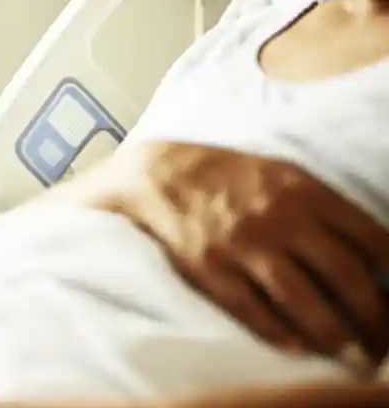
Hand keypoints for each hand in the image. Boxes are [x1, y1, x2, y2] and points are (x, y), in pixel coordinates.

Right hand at [91, 141, 388, 370]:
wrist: (162, 174)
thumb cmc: (233, 179)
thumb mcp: (286, 177)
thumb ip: (327, 211)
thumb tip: (375, 258)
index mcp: (303, 190)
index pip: (370, 237)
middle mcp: (278, 217)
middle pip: (344, 275)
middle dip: (374, 317)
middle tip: (383, 342)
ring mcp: (242, 244)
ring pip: (302, 300)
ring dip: (334, 334)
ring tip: (352, 354)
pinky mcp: (210, 268)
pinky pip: (253, 310)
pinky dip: (280, 333)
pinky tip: (299, 347)